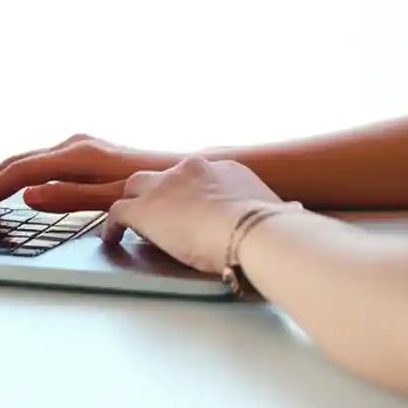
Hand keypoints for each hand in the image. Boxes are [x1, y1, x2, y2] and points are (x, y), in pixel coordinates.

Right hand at [0, 134, 182, 215]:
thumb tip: (27, 195)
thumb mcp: (112, 199)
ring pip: (26, 161)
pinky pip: (39, 163)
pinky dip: (17, 176)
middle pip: (16, 163)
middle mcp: (73, 145)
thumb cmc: (154, 188)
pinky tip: (10, 188)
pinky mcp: (84, 154)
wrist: (184, 171)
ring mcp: (78, 148)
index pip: (18, 172)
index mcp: (76, 155)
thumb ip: (68, 198)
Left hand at [106, 156, 304, 274]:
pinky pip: (118, 212)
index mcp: (226, 169)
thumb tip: (295, 214)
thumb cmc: (269, 227)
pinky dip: (112, 225)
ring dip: (133, 201)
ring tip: (130, 219)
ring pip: (136, 186)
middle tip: (159, 209)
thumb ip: (283, 211)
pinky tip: (112, 238)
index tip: (195, 207)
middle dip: (160, 190)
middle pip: (165, 176)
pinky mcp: (144, 209)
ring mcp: (165, 187)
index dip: (194, 192)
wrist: (250, 231)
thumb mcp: (280, 212)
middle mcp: (193, 170)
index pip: (200, 176)